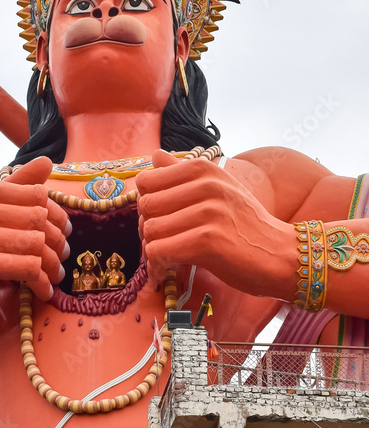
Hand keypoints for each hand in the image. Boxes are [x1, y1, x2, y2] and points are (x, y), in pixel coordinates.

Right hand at [0, 156, 70, 320]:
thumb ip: (15, 186)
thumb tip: (47, 160)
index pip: (37, 195)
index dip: (56, 217)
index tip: (59, 235)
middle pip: (38, 220)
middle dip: (56, 243)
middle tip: (59, 259)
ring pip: (34, 244)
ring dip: (50, 266)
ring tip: (52, 276)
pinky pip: (24, 267)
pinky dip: (39, 282)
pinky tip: (40, 289)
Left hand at [136, 149, 293, 296]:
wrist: (282, 255)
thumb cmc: (247, 225)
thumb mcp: (219, 189)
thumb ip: (183, 173)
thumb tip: (155, 155)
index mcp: (204, 169)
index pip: (147, 181)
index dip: (145, 204)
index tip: (155, 221)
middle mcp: (206, 185)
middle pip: (145, 205)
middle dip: (145, 229)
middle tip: (158, 244)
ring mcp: (209, 212)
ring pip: (151, 230)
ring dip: (151, 251)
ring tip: (162, 261)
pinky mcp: (209, 240)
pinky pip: (160, 251)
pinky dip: (156, 266)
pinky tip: (163, 272)